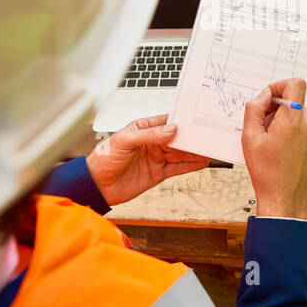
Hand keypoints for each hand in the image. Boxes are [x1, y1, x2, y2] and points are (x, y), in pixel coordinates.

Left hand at [86, 114, 209, 205]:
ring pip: (180, 153)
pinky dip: (190, 165)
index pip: (166, 122)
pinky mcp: (158, 173)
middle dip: (191, 137)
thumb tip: (171, 129)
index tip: (196, 120)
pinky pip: (178, 168)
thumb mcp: (124, 141)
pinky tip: (201, 162)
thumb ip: (149, 135)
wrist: (97, 186)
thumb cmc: (104, 158)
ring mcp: (156, 158)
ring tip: (210, 148)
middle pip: (177, 138)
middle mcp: (151, 142)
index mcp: (142, 128)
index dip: (181, 121)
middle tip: (207, 135)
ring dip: (194, 151)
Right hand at [241, 78, 306, 220]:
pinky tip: (278, 148)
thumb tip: (263, 95)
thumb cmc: (267, 172)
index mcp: (293, 120)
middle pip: (293, 100)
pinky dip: (289, 130)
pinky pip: (302, 126)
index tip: (267, 100)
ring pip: (296, 114)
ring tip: (269, 142)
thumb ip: (254, 109)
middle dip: (275, 108)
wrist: (285, 199)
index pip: (295, 84)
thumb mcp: (250, 137)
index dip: (279, 86)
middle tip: (261, 128)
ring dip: (281, 120)